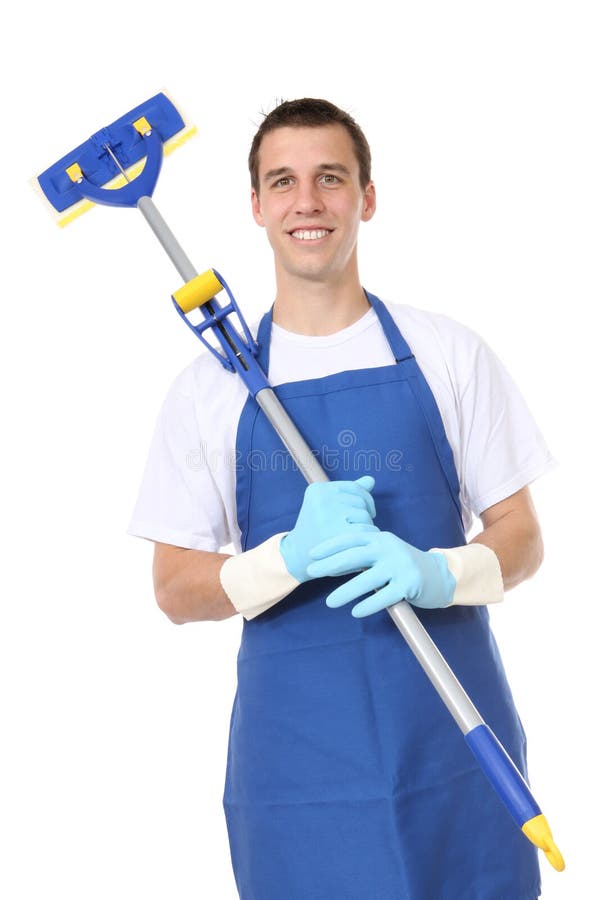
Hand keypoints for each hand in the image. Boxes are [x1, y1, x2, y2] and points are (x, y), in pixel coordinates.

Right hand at [280, 476, 376, 581]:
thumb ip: (349, 492)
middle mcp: (321, 499)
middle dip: (364, 515)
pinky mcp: (338, 534)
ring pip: (365, 515)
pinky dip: (368, 537)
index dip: (364, 501)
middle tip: (353, 529)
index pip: (355, 488)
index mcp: (317, 489)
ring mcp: (328, 516)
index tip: (358, 515)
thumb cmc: (318, 530)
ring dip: (366, 527)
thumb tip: (371, 479)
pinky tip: (359, 543)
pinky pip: (366, 530)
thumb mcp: (327, 507)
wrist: (299, 558)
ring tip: (352, 536)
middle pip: (361, 501)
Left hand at [306, 530, 455, 615]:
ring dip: (346, 592)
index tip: (312, 554)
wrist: (439, 575)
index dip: (330, 545)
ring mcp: (400, 566)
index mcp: (380, 538)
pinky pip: (384, 597)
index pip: (351, 538)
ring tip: (330, 602)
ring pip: (367, 580)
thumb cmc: (402, 566)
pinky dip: (368, 605)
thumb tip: (330, 564)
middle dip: (330, 564)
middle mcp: (389, 549)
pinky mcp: (409, 584)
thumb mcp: (384, 553)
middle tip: (312, 572)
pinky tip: (356, 612)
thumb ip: (362, 556)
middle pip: (355, 556)